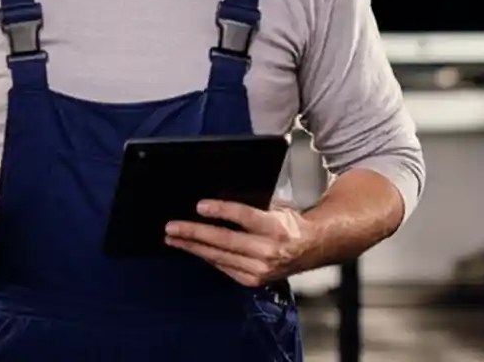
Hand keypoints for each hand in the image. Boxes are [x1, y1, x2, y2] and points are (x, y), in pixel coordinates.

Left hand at [164, 200, 313, 286]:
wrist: (310, 248)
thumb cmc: (289, 223)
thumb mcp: (274, 207)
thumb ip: (248, 207)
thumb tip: (213, 204)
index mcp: (276, 226)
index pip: (244, 216)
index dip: (221, 210)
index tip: (199, 206)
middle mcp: (268, 250)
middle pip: (225, 240)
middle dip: (194, 233)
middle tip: (172, 227)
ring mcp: (260, 269)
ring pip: (220, 256)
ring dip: (193, 247)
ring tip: (174, 239)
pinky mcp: (254, 280)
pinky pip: (224, 267)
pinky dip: (207, 257)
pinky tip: (193, 249)